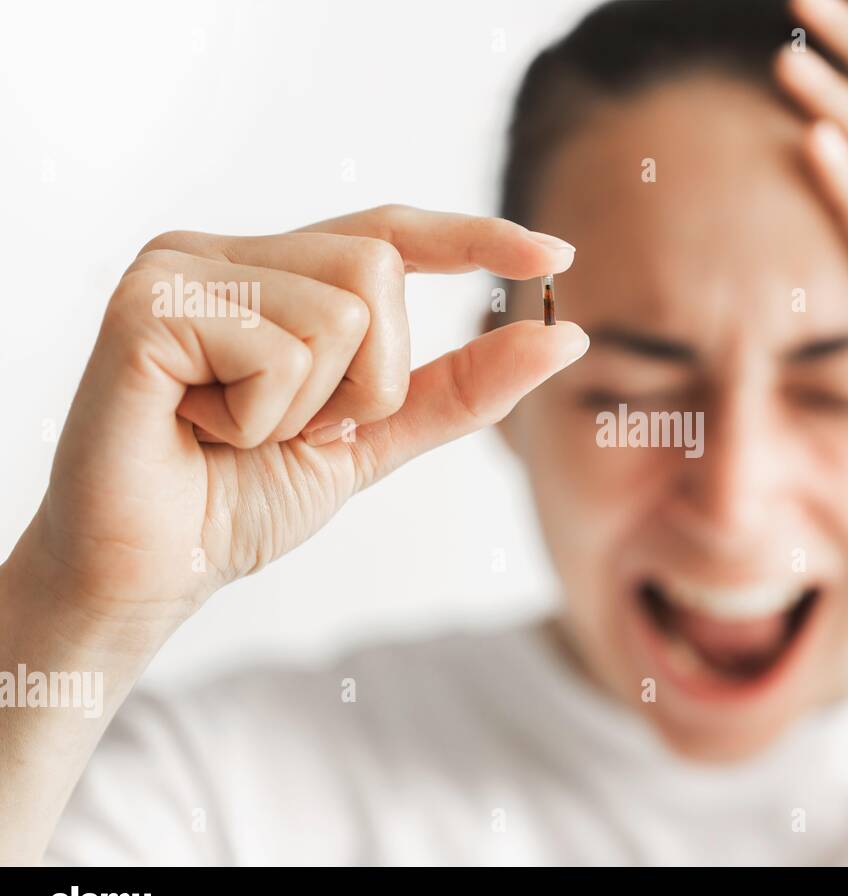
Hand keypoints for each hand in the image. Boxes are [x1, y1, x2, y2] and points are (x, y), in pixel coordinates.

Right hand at [10, 205, 585, 652]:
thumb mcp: (375, 438)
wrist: (153, 574)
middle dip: (371, 379)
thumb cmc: (242, 498)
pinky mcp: (146, 305)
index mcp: (272, 272)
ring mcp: (179, 268)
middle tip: (294, 428)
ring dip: (314, 407)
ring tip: (240, 431)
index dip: (474, 238)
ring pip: (342, 311)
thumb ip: (461, 387)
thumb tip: (564, 337)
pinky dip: (263, 419)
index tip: (555, 256)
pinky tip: (201, 431)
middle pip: (379, 269)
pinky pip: (280, 351)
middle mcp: (223, 251)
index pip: (389, 232)